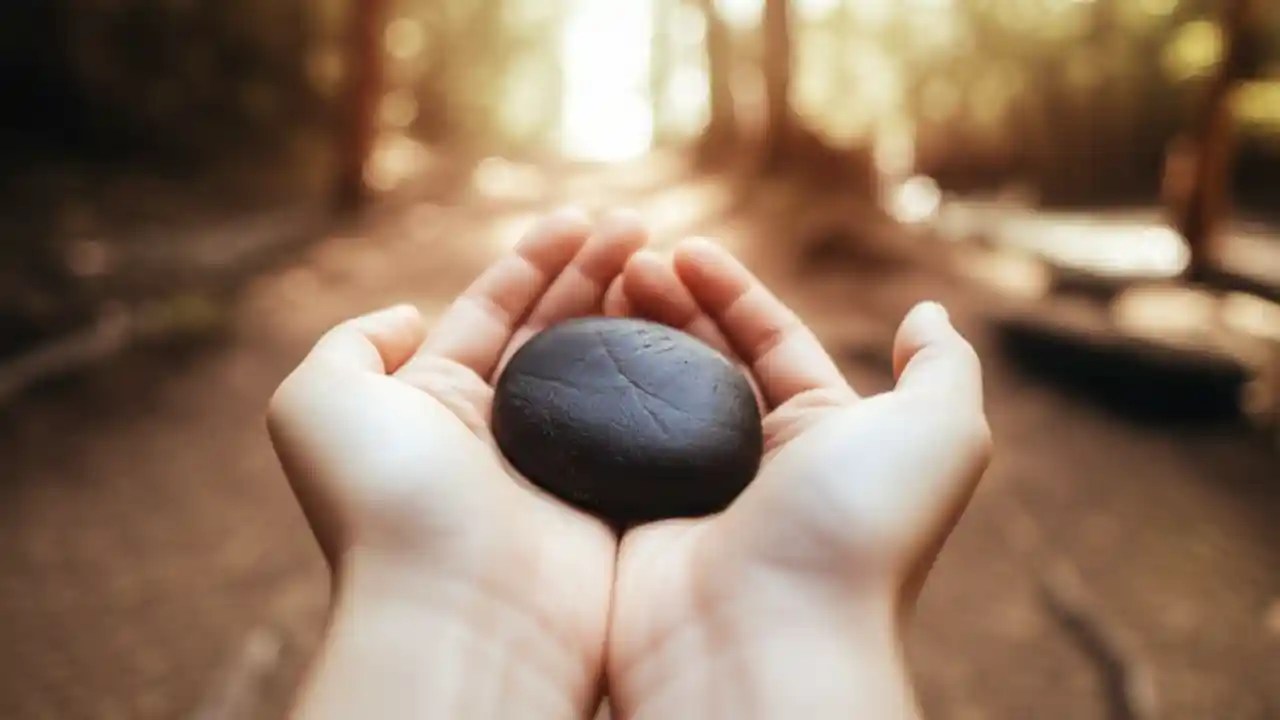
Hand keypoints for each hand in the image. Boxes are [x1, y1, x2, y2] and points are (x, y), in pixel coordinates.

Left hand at [268, 210, 644, 719]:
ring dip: (632, 309)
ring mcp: (559, 465)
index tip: (581, 217)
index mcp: (435, 401)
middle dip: (593, 271)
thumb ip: (351, 342)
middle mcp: (498, 429)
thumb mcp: (318, 401)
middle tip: (638, 226)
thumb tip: (410, 314)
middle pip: (555, 329)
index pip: (492, 311)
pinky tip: (685, 326)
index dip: (535, 259)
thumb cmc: (383, 501)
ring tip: (663, 257)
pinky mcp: (610, 498)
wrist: (453, 607)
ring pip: (603, 369)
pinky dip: (664, 374)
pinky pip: (644, 424)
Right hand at [604, 239, 991, 718]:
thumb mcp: (939, 433)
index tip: (685, 249)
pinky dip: (584, 395)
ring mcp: (689, 493)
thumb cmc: (856, 530)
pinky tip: (566, 348)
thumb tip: (927, 314)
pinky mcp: (631, 518)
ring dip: (625, 336)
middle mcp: (756, 464)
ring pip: (650, 395)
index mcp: (823, 437)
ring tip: (599, 284)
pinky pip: (603, 443)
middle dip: (670, 303)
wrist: (768, 637)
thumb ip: (941, 368)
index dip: (732, 291)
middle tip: (631, 261)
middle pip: (704, 361)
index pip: (772, 343)